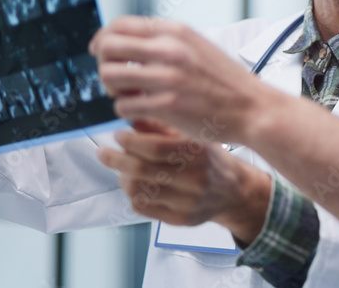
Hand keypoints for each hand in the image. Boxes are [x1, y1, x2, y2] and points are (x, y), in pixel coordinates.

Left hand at [89, 16, 268, 142]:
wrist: (252, 108)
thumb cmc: (225, 81)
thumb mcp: (198, 46)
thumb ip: (167, 41)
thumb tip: (129, 39)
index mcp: (176, 32)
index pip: (120, 25)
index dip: (103, 39)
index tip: (101, 53)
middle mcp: (170, 50)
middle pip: (108, 48)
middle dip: (104, 64)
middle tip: (115, 78)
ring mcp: (169, 78)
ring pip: (110, 76)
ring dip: (113, 89)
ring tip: (128, 96)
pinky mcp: (168, 105)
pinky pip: (124, 105)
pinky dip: (126, 111)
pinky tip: (142, 111)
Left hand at [97, 119, 272, 244]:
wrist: (235, 191)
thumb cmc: (211, 158)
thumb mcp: (195, 135)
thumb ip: (163, 127)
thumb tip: (132, 119)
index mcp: (199, 152)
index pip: (155, 147)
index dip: (130, 141)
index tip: (119, 136)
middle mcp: (196, 177)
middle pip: (142, 170)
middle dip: (116, 160)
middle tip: (104, 153)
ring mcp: (189, 201)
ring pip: (138, 190)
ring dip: (123, 178)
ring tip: (122, 170)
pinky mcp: (182, 219)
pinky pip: (143, 207)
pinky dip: (133, 195)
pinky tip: (136, 185)